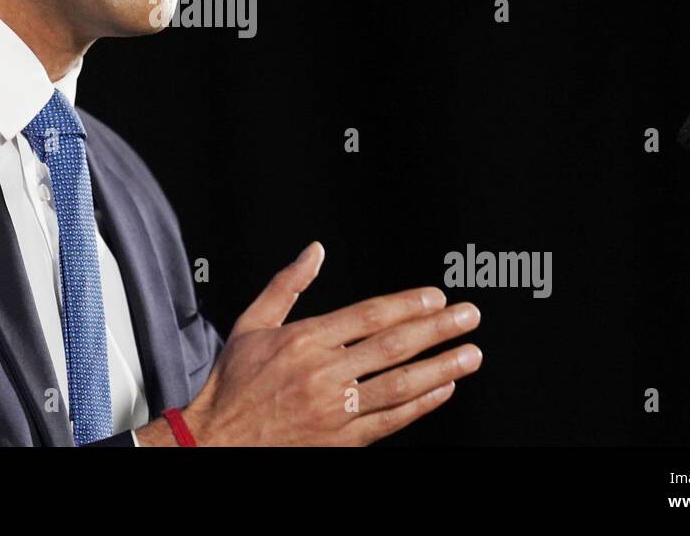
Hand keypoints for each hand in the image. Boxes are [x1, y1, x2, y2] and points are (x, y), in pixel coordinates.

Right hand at [180, 242, 481, 444]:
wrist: (219, 438)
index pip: (369, 316)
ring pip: (399, 384)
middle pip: (393, 346)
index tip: (436, 297)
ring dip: (441, 368)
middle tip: (469, 317)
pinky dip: (420, 405)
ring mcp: (335, 409)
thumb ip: (287, 284)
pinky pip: (390, 420)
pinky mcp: (341, 440)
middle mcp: (324, 373)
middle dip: (438, 329)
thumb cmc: (236, 381)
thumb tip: (314, 250)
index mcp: (305, 339)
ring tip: (470, 354)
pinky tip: (442, 390)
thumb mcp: (252, 323)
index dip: (408, 304)